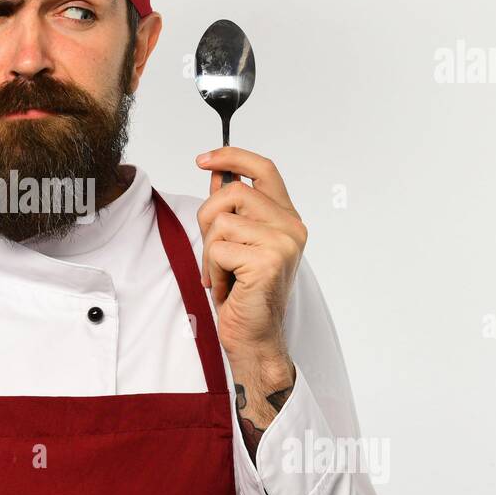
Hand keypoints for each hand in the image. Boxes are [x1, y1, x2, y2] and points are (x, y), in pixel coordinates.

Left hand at [195, 147, 305, 372]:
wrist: (255, 338)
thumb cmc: (245, 294)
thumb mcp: (236, 244)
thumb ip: (232, 209)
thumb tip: (217, 174)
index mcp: (286, 219)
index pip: (264, 169)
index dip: (233, 156)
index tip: (205, 159)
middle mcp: (291, 227)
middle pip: (232, 191)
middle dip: (207, 219)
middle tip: (213, 251)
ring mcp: (283, 243)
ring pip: (221, 221)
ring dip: (210, 251)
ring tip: (224, 274)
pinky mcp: (268, 262)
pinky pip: (219, 249)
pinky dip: (214, 270)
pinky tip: (229, 288)